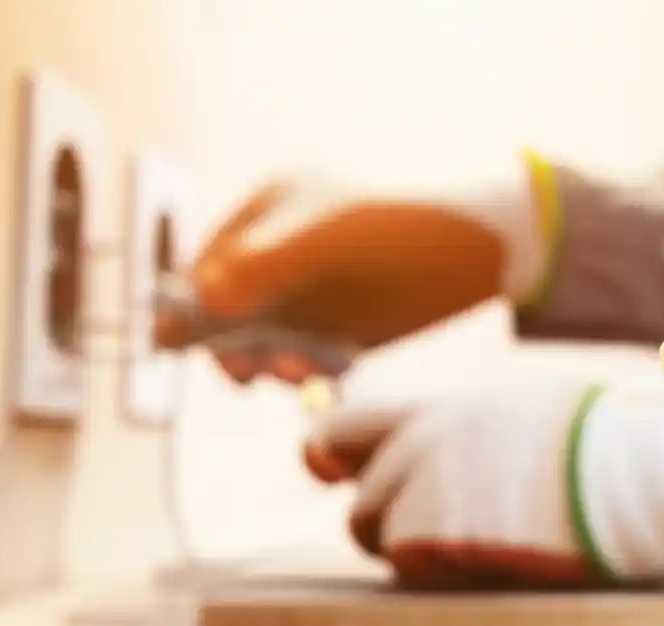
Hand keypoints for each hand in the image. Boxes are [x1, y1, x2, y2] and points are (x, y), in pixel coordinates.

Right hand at [157, 170, 539, 384]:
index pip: (207, 266)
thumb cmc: (406, 230)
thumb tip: (200, 300)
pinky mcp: (343, 330)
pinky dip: (307, 371)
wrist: (484, 250)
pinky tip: (327, 372)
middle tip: (247, 372)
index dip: (189, 306)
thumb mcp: (328, 242)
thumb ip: (263, 267)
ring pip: (265, 342)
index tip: (179, 344)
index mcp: (269, 215)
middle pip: (228, 312)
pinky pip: (305, 359)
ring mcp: (313, 294)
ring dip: (271, 362)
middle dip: (231, 344)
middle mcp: (283, 256)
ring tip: (302, 368)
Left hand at [303, 380, 663, 590]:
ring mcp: (420, 489)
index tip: (323, 467)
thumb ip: (465, 434)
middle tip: (449, 542)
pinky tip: (497, 559)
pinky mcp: (429, 535)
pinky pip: (413, 570)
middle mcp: (419, 445)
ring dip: (424, 559)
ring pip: (385, 543)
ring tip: (493, 545)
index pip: (347, 427)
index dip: (329, 452)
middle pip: (364, 507)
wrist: (621, 475)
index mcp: (442, 411)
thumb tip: (423, 450)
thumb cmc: (595, 447)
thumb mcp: (524, 414)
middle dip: (392, 532)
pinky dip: (446, 577)